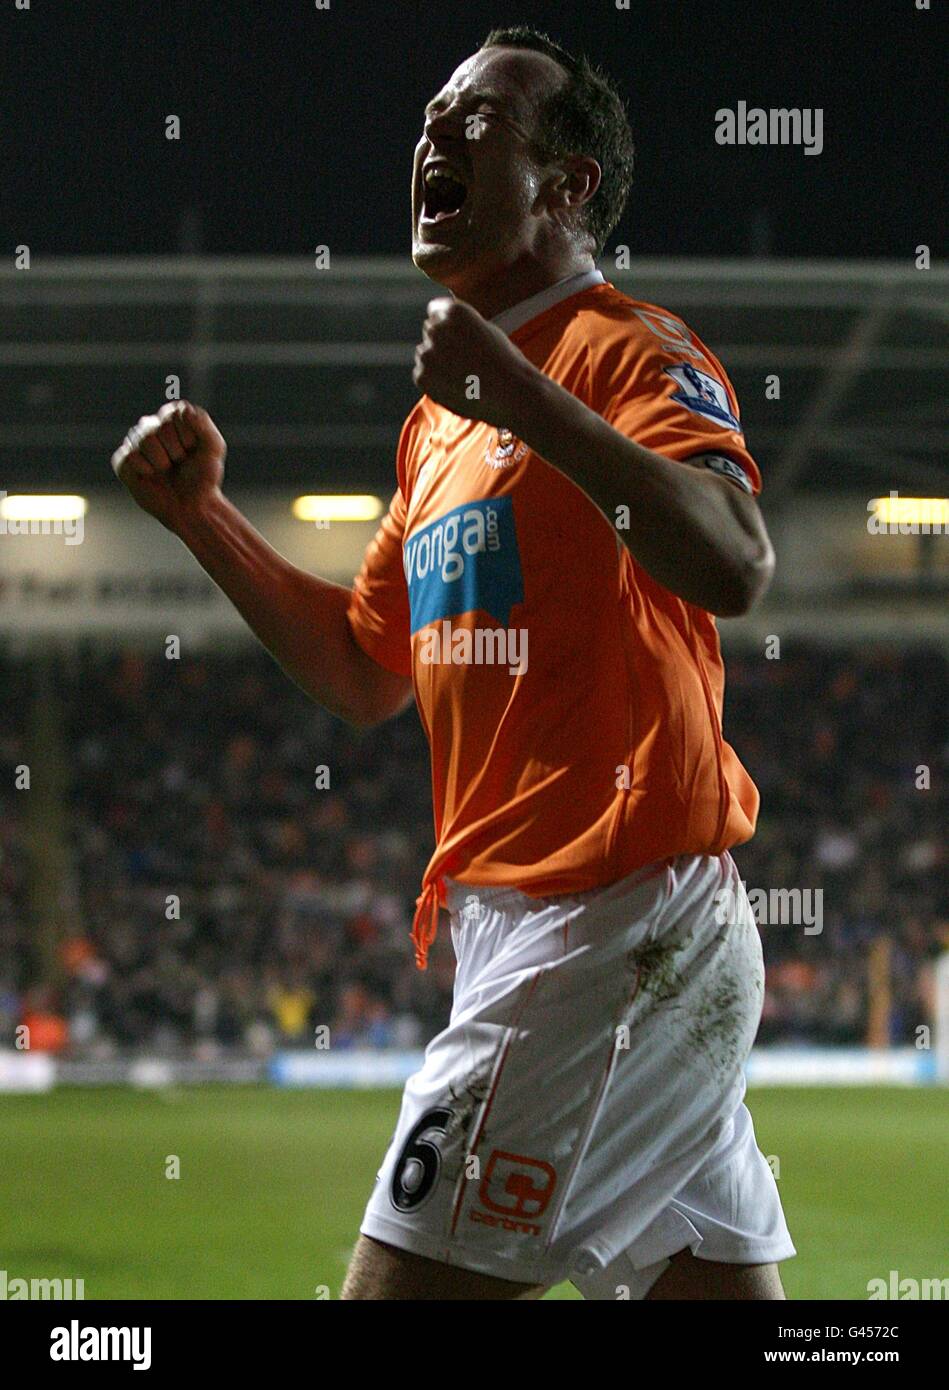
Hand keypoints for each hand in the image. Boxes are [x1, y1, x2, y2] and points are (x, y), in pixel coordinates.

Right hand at [110, 401, 225, 531]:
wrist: (192, 506)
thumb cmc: (203, 477)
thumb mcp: (214, 448)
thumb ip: (203, 424)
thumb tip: (183, 409)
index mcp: (172, 419)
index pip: (173, 414)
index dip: (186, 436)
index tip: (192, 450)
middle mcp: (152, 426)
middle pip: (157, 427)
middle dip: (175, 451)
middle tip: (179, 463)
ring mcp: (136, 444)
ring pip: (144, 440)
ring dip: (161, 461)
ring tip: (167, 470)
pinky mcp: (123, 461)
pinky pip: (128, 457)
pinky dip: (145, 470)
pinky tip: (151, 476)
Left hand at [412, 297, 537, 428]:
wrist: (510, 393)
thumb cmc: (505, 363)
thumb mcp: (485, 331)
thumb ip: (462, 327)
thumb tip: (446, 332)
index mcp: (453, 311)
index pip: (435, 310)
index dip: (448, 326)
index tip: (460, 340)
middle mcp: (436, 328)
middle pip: (430, 332)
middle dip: (442, 344)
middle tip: (466, 362)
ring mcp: (427, 353)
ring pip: (425, 355)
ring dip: (437, 364)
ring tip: (463, 377)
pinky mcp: (422, 377)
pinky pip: (423, 377)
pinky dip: (435, 383)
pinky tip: (457, 388)